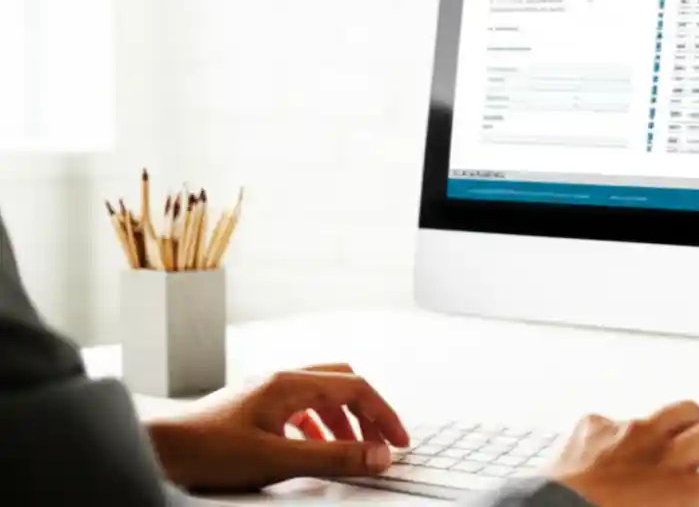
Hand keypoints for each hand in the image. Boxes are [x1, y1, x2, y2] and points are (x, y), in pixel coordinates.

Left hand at [145, 363, 409, 491]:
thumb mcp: (278, 459)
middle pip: (342, 383)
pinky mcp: (253, 408)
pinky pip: (300, 408)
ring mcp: (265, 392)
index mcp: (289, 383)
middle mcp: (280, 380)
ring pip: (321, 396)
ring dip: (344, 421)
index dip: (384, 415)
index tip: (399, 443)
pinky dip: (320, 427)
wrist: (158, 451)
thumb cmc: (207, 451)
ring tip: (351, 451)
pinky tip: (314, 449)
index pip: (356, 388)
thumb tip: (378, 456)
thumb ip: (332, 457)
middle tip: (381, 442)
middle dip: (368, 412)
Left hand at [548, 401, 698, 506]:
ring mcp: (628, 432)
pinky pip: (622, 420)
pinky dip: (626, 435)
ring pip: (681, 411)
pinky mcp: (596, 425)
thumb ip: (692, 505)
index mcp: (678, 488)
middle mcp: (659, 453)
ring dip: (689, 428)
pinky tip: (618, 454)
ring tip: (684, 444)